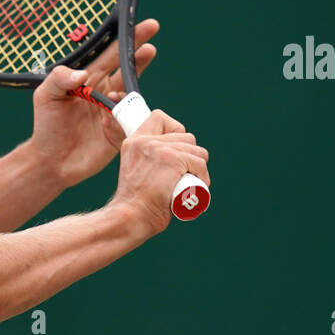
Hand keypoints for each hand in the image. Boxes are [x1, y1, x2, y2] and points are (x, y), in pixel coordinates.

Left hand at [28, 19, 159, 188]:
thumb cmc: (47, 126)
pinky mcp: (120, 132)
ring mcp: (115, 112)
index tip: (146, 27)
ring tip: (113, 98)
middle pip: (129, 69)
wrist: (52, 161)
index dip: (129, 40)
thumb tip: (83, 74)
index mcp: (89, 78)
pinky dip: (121, 120)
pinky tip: (106, 124)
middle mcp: (105, 92)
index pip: (112, 54)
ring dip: (127, 95)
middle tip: (151, 46)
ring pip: (131, 96)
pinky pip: (130, 122)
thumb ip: (59, 78)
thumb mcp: (46, 96)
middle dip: (140, 56)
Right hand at [109, 109, 210, 236]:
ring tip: (190, 184)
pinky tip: (196, 187)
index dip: (175, 131)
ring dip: (199, 168)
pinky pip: (199, 163)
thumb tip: (169, 159)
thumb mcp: (135, 172)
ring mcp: (159, 149)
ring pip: (197, 151)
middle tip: (183, 176)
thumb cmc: (136, 204)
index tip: (176, 152)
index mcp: (134, 142)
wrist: (131, 217)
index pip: (159, 117)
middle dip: (190, 157)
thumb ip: (147, 160)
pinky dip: (203, 177)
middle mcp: (145, 141)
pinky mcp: (173, 160)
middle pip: (186, 137)